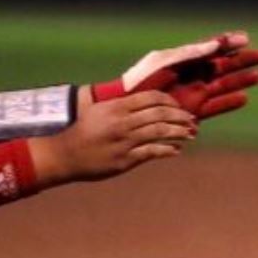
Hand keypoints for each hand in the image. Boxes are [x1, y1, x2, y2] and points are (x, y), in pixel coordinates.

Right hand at [29, 90, 195, 187]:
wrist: (65, 155)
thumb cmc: (84, 130)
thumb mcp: (100, 110)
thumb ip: (123, 104)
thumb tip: (150, 101)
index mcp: (117, 107)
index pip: (152, 98)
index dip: (171, 101)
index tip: (180, 106)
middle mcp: (122, 122)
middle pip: (161, 114)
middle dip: (181, 116)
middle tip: (192, 120)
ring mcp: (125, 141)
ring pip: (161, 132)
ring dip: (180, 132)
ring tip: (190, 134)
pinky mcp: (125, 159)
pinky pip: (153, 152)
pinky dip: (169, 150)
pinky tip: (176, 150)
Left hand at [100, 31, 257, 120]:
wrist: (127, 105)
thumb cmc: (143, 80)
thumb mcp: (167, 62)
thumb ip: (193, 53)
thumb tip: (218, 44)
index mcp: (185, 60)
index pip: (211, 49)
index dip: (229, 43)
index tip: (245, 39)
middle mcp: (192, 76)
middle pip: (223, 66)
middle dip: (242, 61)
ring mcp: (194, 93)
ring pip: (223, 85)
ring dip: (241, 81)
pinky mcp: (193, 110)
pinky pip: (216, 107)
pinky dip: (229, 103)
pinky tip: (243, 98)